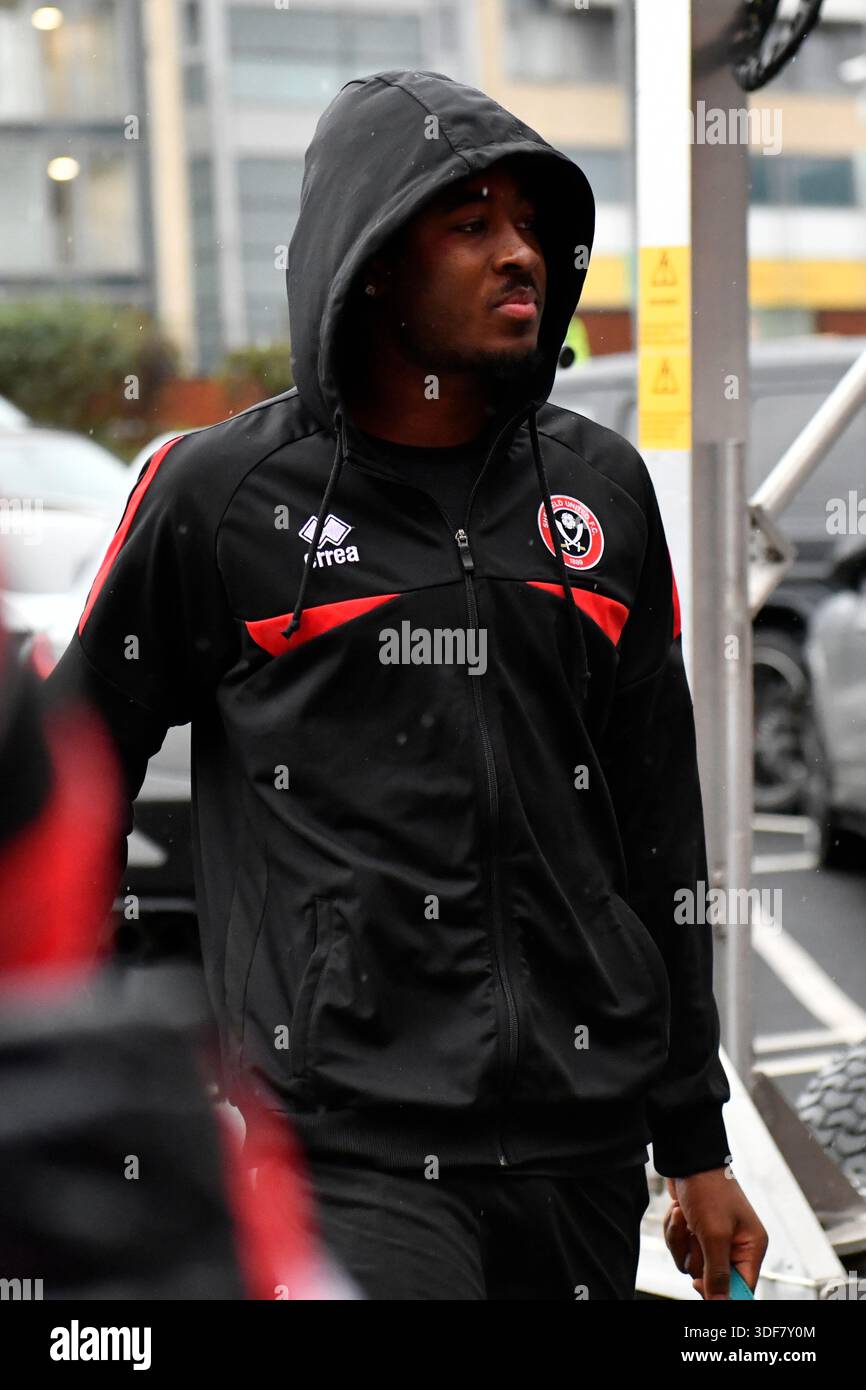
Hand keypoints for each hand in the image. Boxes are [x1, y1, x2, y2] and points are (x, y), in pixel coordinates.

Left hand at [662, 1167, 767, 1299]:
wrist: (687, 1160)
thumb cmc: (707, 1189)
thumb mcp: (714, 1234)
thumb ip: (718, 1272)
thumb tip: (720, 1302)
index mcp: (750, 1246)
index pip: (743, 1286)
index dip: (723, 1293)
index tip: (700, 1286)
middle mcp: (735, 1245)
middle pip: (713, 1278)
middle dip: (695, 1259)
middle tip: (694, 1240)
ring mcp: (714, 1238)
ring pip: (692, 1264)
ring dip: (681, 1244)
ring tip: (684, 1219)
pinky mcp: (697, 1231)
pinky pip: (682, 1249)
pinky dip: (675, 1234)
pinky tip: (678, 1213)